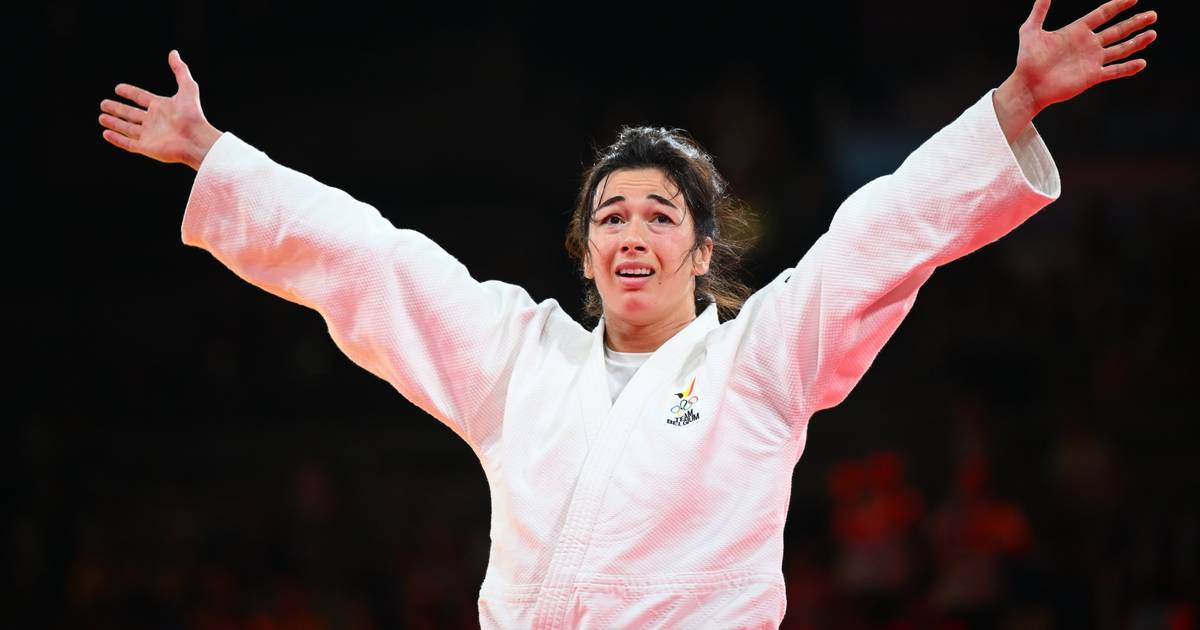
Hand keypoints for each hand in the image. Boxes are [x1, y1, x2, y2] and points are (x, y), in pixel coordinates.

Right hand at [99, 50, 222, 169]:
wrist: (196, 140)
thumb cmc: (194, 115)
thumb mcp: (188, 88)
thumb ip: (180, 70)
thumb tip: (174, 52)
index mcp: (162, 107)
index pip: (141, 98)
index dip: (130, 93)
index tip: (118, 88)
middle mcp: (155, 121)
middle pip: (131, 113)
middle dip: (117, 109)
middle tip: (103, 104)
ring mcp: (150, 135)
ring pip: (127, 128)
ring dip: (114, 123)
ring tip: (101, 117)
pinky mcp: (147, 148)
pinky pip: (128, 143)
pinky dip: (117, 139)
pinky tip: (105, 133)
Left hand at [1016, 0, 1156, 109]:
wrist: (1028, 85)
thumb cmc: (1027, 59)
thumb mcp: (1030, 31)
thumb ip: (1039, 11)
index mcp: (1077, 31)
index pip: (1103, 14)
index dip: (1118, 5)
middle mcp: (1088, 44)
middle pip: (1117, 30)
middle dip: (1135, 22)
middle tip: (1153, 14)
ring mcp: (1092, 60)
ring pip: (1120, 49)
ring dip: (1137, 42)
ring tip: (1152, 33)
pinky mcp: (1092, 76)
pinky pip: (1114, 71)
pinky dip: (1128, 68)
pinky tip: (1142, 62)